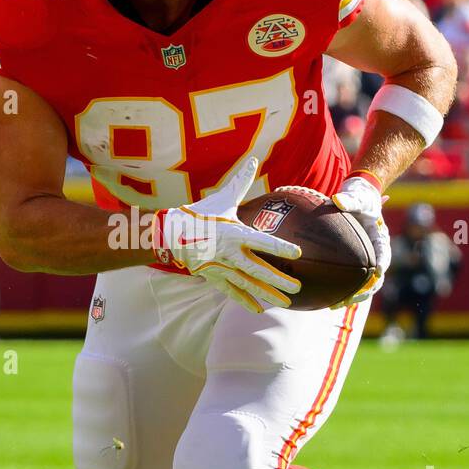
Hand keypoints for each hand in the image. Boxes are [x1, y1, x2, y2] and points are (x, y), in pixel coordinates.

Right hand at [153, 156, 301, 312]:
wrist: (170, 233)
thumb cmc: (200, 213)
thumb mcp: (222, 198)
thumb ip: (241, 182)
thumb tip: (254, 159)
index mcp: (234, 233)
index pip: (261, 241)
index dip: (279, 247)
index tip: (297, 253)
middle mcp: (229, 253)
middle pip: (257, 269)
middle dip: (278, 280)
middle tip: (298, 287)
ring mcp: (220, 268)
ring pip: (248, 284)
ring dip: (267, 294)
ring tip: (286, 302)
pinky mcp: (213, 277)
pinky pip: (231, 292)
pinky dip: (244, 301)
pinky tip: (258, 310)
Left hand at [331, 172, 390, 305]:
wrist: (358, 197)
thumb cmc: (359, 196)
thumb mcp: (355, 196)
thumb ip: (348, 200)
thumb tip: (337, 201)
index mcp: (380, 237)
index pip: (383, 254)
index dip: (381, 264)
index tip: (376, 273)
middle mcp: (375, 251)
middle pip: (375, 278)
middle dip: (364, 291)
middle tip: (350, 300)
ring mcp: (366, 259)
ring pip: (363, 284)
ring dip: (351, 297)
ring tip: (335, 306)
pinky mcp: (355, 262)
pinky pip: (350, 280)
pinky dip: (341, 290)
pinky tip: (325, 298)